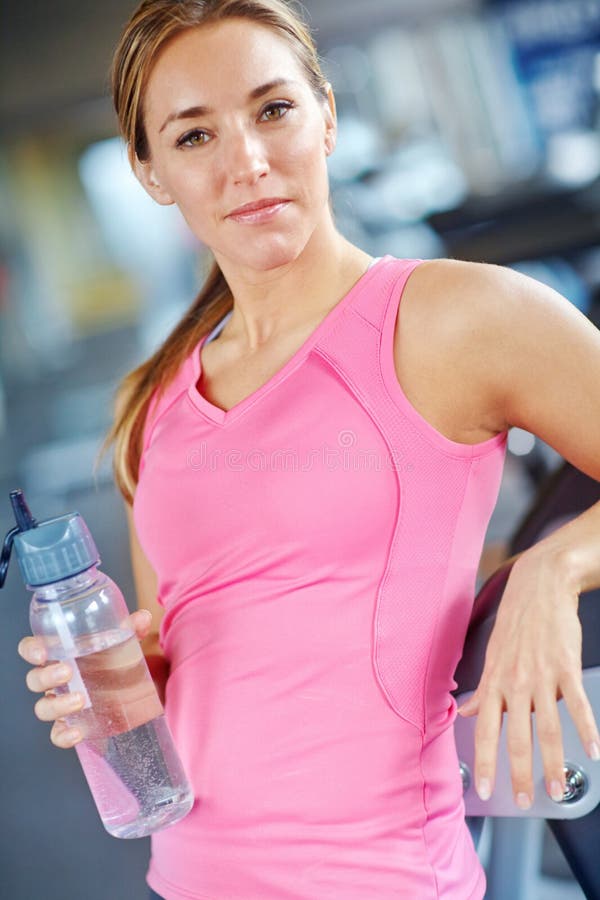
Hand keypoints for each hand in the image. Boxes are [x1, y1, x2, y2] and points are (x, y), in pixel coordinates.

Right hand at [17, 608, 153, 748]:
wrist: (128, 689)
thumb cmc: (113, 659)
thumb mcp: (122, 640)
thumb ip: (131, 628)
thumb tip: (143, 617)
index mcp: (59, 654)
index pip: (32, 649)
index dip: (30, 650)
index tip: (41, 653)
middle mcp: (54, 679)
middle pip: (35, 679)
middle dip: (47, 676)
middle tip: (68, 672)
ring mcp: (60, 703)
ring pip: (43, 708)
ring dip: (57, 705)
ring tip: (80, 700)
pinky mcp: (71, 724)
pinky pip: (58, 734)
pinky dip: (64, 736)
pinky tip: (78, 733)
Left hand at [457, 550, 599, 808]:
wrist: (539, 586)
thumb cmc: (516, 622)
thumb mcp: (492, 654)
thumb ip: (483, 689)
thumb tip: (468, 712)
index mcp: (495, 681)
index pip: (486, 730)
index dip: (484, 761)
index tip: (483, 789)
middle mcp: (515, 682)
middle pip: (517, 737)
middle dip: (519, 773)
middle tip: (523, 801)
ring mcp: (542, 676)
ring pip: (548, 728)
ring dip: (553, 762)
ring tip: (557, 789)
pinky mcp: (566, 667)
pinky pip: (578, 704)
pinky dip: (588, 729)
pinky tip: (594, 750)